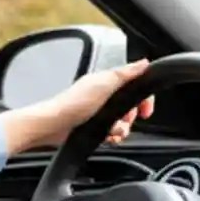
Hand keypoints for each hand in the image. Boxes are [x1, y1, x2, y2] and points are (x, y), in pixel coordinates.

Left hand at [1, 59, 154, 153]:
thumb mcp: (103, 84)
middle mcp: (103, 96)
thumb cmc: (74, 103)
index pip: (134, 86)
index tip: (146, 111)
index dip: (144, 99)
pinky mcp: (93, 126)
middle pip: (131, 107)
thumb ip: (125, 74)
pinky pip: (112, 133)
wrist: (53, 126)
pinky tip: (108, 138)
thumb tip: (144, 63)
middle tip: (124, 121)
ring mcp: (98, 112)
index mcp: (106, 82)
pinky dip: (113, 136)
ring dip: (122, 129)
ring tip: (114, 131)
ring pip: (122, 122)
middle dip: (131, 117)